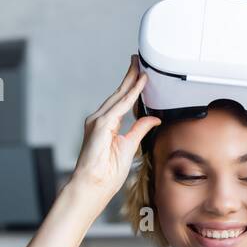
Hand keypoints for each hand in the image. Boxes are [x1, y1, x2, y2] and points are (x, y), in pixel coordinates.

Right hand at [70, 54, 160, 201]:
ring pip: (119, 96)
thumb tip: (153, 118)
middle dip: (129, 76)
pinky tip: (140, 85)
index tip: (140, 74)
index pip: (121, 101)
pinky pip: (120, 106)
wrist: (93, 185)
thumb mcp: (130, 147)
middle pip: (119, 93)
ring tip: (141, 67)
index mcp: (106, 125)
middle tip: (138, 60)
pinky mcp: (100, 125)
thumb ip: (140, 130)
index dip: (131, 87)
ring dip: (130, 80)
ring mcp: (98, 121)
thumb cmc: (106, 173)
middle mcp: (100, 119)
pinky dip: (131, 94)